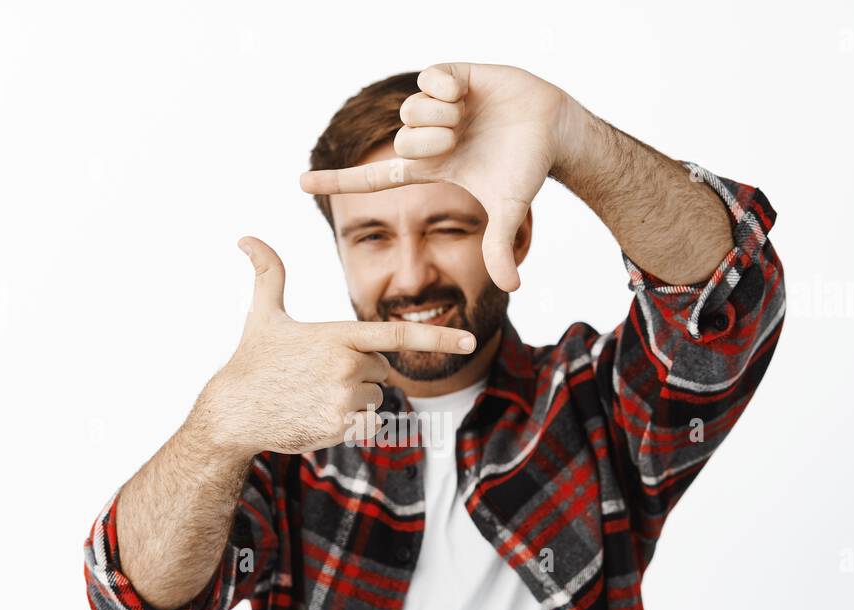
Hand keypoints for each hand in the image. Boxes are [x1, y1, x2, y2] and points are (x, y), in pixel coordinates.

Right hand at [205, 236, 477, 455]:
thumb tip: (246, 237)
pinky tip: (316, 417)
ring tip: (313, 397)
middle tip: (317, 376)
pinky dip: (348, 424)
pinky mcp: (343, 426)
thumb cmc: (252, 362)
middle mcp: (348, 364)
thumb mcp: (263, 315)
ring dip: (352, 400)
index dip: (437, 336)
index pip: (397, 334)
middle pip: (382, 369)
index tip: (470, 340)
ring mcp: (347, 397)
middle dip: (358, 373)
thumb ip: (268, 274)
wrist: (234, 411)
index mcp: (339, 334)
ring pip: (374, 397)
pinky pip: (366, 423)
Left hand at [300, 62, 580, 291]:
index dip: (338, 180)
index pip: (373, 177)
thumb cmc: (527, 168)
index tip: (299, 183)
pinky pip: (429, 77)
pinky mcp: (453, 77)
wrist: (554, 129)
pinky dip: (445, 86)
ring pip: (411, 111)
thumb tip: (512, 290)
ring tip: (467, 118)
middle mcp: (427, 138)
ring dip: (441, 117)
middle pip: (400, 142)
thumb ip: (500, 248)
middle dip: (430, 143)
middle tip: (459, 140)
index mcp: (429, 168)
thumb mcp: (507, 211)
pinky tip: (465, 93)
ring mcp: (438, 107)